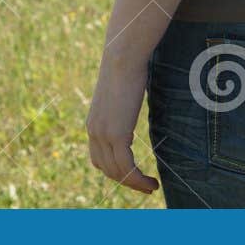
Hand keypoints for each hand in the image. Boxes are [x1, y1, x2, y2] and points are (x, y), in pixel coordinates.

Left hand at [86, 57, 159, 194]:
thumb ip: (120, 108)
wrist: (122, 57)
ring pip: (118, 173)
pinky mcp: (116, 135)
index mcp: (93, 125)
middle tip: (146, 186)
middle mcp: (94, 132)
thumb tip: (129, 106)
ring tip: (152, 187)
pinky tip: (151, 182)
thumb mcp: (119, 95)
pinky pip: (127, 168)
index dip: (116, 172)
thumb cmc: (126, 69)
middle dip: (127, 182)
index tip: (134, 175)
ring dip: (135, 185)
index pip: (99, 160)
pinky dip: (139, 180)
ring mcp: (103, 135)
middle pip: (108, 170)